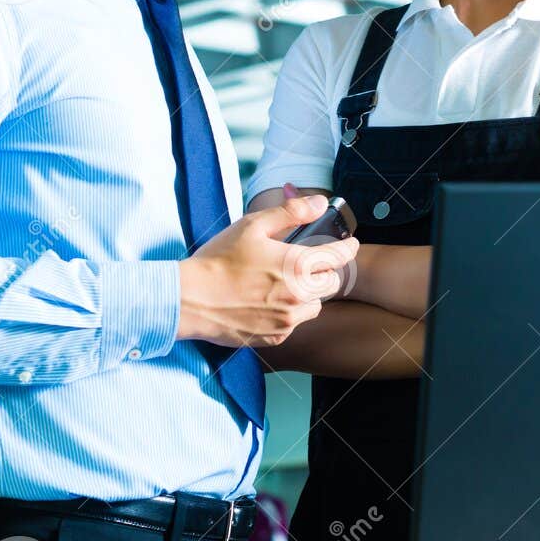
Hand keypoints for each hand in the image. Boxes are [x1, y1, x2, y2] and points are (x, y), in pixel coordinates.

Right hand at [177, 194, 359, 347]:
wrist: (190, 299)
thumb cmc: (219, 260)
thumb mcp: (253, 226)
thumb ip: (291, 213)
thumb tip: (321, 203)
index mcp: (297, 264)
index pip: (339, 257)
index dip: (347, 248)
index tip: (349, 244)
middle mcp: (298, 295)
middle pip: (331, 283)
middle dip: (324, 271)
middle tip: (306, 263)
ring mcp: (288, 320)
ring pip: (315, 305)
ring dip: (308, 294)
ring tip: (284, 284)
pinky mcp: (276, 337)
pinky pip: (295, 323)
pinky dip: (289, 313)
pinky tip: (268, 302)